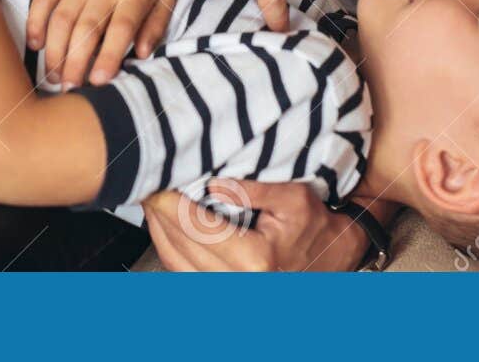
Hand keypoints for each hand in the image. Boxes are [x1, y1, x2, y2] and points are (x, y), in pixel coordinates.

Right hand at [25, 0, 174, 88]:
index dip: (108, 57)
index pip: (120, 30)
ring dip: (55, 50)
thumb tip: (143, 53)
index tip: (98, 83)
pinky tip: (36, 44)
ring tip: (54, 76)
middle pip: (86, 30)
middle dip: (75, 63)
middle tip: (68, 88)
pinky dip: (35, 22)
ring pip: (61, 19)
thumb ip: (156, 24)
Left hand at [143, 180, 385, 271]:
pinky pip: (184, 276)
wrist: (333, 258)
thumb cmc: (315, 227)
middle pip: (183, 247)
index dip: (173, 206)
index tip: (157, 186)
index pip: (200, 230)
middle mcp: (240, 283)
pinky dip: (169, 251)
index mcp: (256, 259)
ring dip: (158, 234)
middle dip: (160, 216)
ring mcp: (231, 293)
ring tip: (149, 205)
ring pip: (177, 265)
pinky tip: (162, 229)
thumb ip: (252, 190)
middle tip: (146, 188)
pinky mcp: (224, 293)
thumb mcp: (293, 198)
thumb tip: (213, 184)